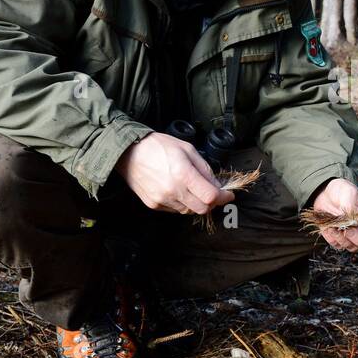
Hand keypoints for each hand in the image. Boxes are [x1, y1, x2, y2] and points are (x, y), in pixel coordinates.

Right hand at [115, 132, 234, 214]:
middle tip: (213, 193)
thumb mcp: (187, 149)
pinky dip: (182, 203)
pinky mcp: (153, 205)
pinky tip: (179, 191)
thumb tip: (217, 185)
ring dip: (196, 203)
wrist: (128, 153)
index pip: (211, 196)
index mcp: (183, 174)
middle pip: (202, 208)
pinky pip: (175, 210)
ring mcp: (162, 200)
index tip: (228, 194)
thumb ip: (205, 169)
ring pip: (189, 211)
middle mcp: (172, 191)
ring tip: (193, 189)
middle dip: (212, 202)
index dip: (223, 197)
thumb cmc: (158, 146)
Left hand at [311, 178, 357, 251]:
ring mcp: (354, 236)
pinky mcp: (341, 240)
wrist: (326, 195)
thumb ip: (352, 205)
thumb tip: (352, 220)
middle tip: (346, 229)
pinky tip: (328, 228)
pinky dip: (334, 239)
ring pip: (355, 248)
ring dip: (343, 239)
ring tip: (333, 226)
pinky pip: (340, 246)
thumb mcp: (348, 191)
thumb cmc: (342, 191)